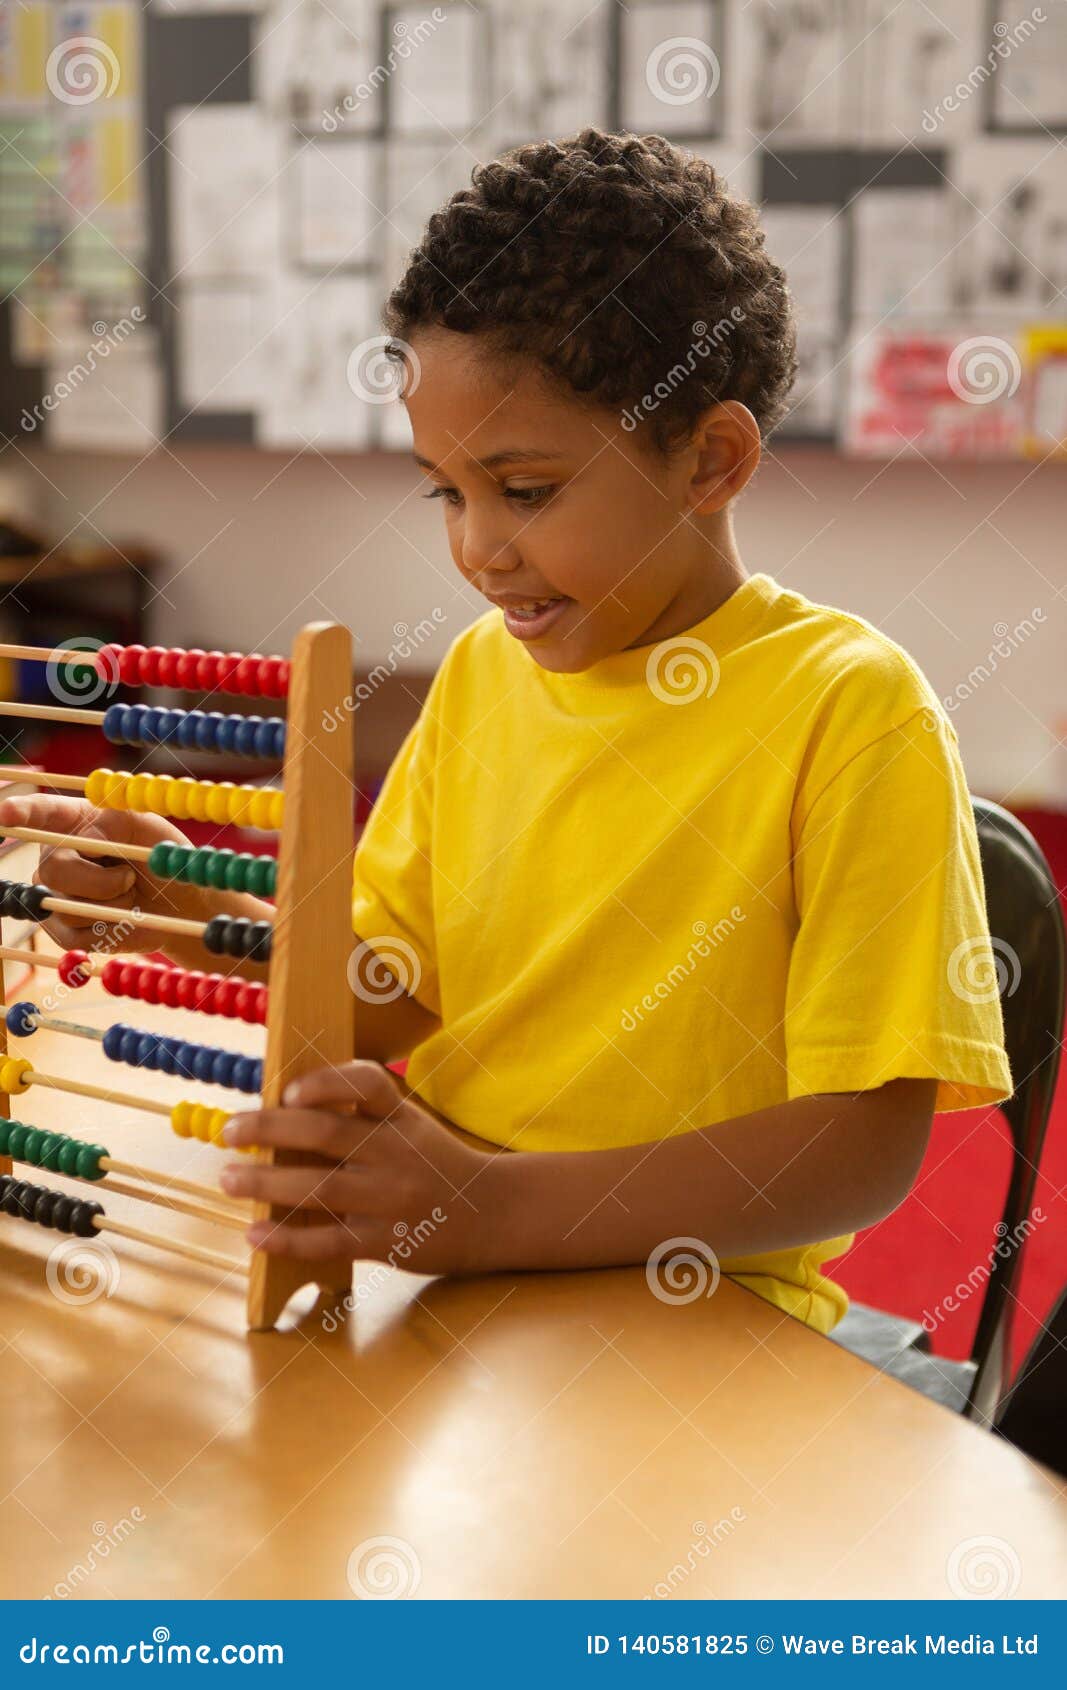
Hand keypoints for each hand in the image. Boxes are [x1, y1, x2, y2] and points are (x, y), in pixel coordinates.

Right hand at [0, 793, 208, 953]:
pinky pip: (76, 936)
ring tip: (129, 896)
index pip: (41, 812)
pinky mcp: (60, 929)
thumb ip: (118, 822)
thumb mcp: (150, 829)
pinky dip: (109, 930)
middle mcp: (55, 855)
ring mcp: (53, 893)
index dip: (20, 812)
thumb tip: (86, 840)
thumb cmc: (159, 857)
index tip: (5, 814)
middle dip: (100, 881)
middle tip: (129, 879)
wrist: (178, 903)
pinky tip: (123, 917)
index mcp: (74, 820)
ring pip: (67, 906)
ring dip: (112, 906)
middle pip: (53, 869)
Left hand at [219, 1060, 493, 1272]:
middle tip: (229, 1130)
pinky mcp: (385, 1241)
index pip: (367, 1083)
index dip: (325, 1083)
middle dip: (269, 1128)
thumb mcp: (411, 1125)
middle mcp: (396, 1152)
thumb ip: (364, 1116)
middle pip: (326, 1132)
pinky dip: (287, 1238)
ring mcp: (391, 1198)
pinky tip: (255, 1233)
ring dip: (265, 1182)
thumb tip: (283, 1111)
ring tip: (227, 1179)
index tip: (287, 1091)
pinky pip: (328, 1240)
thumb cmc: (435, 1164)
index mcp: (401, 1117)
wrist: (492, 1214)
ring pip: (319, 1187)